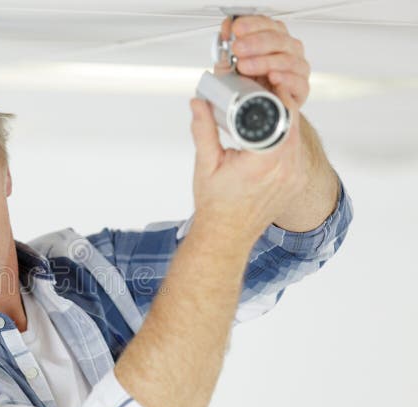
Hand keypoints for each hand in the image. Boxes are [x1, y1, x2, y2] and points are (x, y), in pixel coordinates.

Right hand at [189, 93, 306, 243]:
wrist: (227, 234)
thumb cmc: (216, 205)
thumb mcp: (206, 165)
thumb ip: (203, 130)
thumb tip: (198, 104)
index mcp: (263, 162)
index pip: (283, 116)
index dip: (278, 96)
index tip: (268, 84)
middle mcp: (285, 169)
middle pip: (293, 123)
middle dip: (281, 105)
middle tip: (264, 95)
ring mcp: (294, 176)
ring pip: (297, 136)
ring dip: (285, 122)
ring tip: (265, 115)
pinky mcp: (297, 180)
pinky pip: (297, 151)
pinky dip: (287, 140)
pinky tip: (271, 138)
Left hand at [217, 15, 310, 109]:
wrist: (254, 109)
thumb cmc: (246, 84)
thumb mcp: (229, 66)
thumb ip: (226, 49)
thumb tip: (225, 31)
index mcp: (273, 39)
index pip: (267, 25)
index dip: (252, 25)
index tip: (237, 29)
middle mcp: (288, 50)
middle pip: (278, 40)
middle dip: (255, 43)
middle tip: (238, 48)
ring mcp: (297, 68)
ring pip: (287, 60)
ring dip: (264, 62)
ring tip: (245, 66)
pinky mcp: (301, 89)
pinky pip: (298, 82)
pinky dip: (285, 79)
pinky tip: (273, 77)